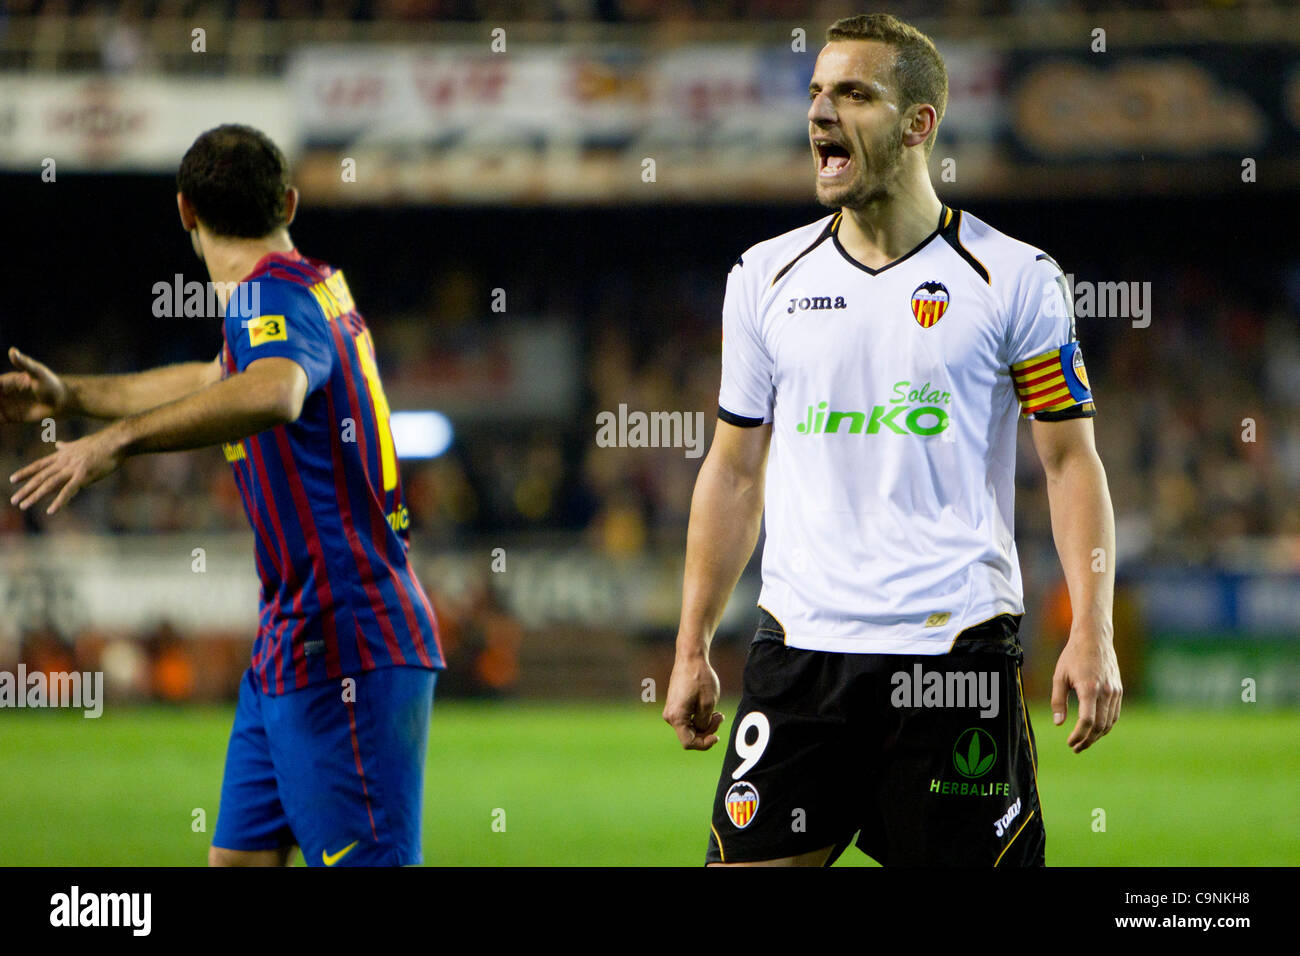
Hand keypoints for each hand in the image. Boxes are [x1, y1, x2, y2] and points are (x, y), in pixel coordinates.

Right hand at [0, 348, 68, 421]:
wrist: (64, 402)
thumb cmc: (52, 385)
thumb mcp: (38, 373)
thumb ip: (24, 363)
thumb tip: (12, 350)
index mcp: (10, 381)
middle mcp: (7, 393)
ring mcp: (10, 405)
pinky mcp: (14, 417)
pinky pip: (0, 419)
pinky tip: (0, 420)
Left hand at [9, 424, 127, 514]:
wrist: (116, 441)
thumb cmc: (102, 443)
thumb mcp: (79, 443)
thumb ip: (66, 447)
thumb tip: (58, 443)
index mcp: (63, 455)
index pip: (39, 465)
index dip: (25, 472)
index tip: (13, 480)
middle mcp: (64, 462)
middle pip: (41, 477)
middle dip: (26, 489)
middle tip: (14, 500)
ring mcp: (73, 469)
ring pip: (49, 484)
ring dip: (35, 496)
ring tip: (23, 505)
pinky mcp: (84, 476)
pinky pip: (69, 491)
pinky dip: (59, 501)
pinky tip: (51, 510)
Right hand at [663, 651, 724, 750]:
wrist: (690, 658)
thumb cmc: (700, 678)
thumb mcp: (708, 704)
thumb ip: (704, 723)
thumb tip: (701, 731)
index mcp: (676, 717)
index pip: (688, 743)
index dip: (704, 744)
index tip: (717, 736)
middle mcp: (670, 716)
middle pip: (690, 736)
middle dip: (707, 731)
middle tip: (720, 717)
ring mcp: (671, 710)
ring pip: (690, 728)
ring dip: (705, 724)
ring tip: (717, 712)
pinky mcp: (675, 705)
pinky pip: (688, 719)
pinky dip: (699, 717)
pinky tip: (709, 708)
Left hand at [1051, 622, 1121, 752]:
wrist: (1094, 638)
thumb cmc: (1073, 655)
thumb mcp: (1059, 676)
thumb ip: (1058, 701)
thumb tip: (1059, 723)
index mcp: (1089, 688)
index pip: (1087, 721)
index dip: (1079, 735)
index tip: (1070, 742)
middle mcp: (1105, 692)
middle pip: (1099, 726)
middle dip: (1087, 740)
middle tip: (1075, 748)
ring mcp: (1115, 691)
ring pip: (1109, 722)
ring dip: (1097, 735)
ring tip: (1084, 742)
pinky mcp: (1118, 690)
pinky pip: (1114, 714)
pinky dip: (1106, 725)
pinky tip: (1095, 729)